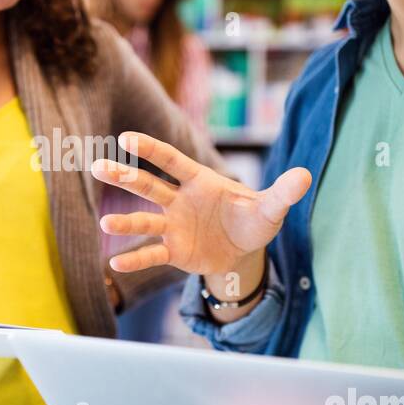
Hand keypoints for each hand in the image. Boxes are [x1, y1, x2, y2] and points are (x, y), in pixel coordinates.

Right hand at [90, 131, 310, 275]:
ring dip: (124, 223)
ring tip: (104, 225)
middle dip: (124, 177)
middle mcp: (179, 200)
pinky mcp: (173, 251)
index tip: (127, 138)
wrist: (243, 251)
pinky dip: (136, 259)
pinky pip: (151, 253)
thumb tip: (305, 176)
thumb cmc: (253, 220)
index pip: (172, 161)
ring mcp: (173, 226)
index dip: (151, 150)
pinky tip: (116, 265)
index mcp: (200, 181)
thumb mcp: (271, 208)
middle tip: (98, 167)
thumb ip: (283, 192)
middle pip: (148, 186)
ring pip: (144, 220)